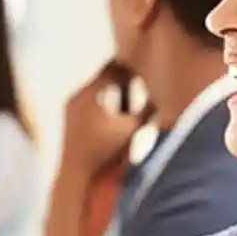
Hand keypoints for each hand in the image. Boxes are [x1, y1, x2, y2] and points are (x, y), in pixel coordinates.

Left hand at [59, 61, 155, 179]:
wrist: (77, 175)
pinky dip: (105, 95)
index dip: (133, 63)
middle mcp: (77, 96)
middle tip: (142, 65)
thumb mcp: (132, 129)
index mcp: (90, 94)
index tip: (148, 59)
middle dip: (124, 71)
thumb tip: (165, 95)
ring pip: (97, 86)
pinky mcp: (70, 117)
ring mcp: (71, 107)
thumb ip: (149, 109)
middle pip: (104, 74)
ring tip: (131, 81)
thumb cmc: (105, 153)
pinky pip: (91, 97)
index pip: (114, 68)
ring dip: (114, 83)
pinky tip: (117, 101)